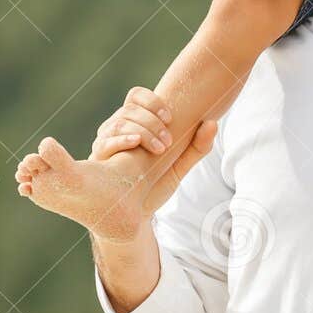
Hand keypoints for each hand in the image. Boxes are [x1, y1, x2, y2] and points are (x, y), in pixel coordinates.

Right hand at [90, 87, 217, 225]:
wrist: (136, 215)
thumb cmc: (155, 184)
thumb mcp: (179, 166)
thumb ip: (197, 147)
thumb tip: (213, 122)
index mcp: (135, 123)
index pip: (136, 97)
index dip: (152, 101)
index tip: (170, 118)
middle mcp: (117, 129)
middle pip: (129, 109)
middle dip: (152, 121)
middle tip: (169, 141)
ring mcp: (105, 142)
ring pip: (119, 122)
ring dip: (142, 131)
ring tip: (160, 148)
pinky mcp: (99, 159)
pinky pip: (106, 142)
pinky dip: (122, 139)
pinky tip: (136, 143)